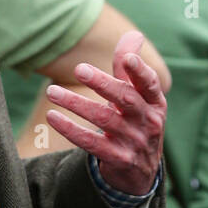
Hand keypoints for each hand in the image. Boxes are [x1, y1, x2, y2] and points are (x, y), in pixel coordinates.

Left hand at [45, 28, 165, 195]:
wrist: (141, 172)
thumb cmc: (136, 123)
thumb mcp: (138, 98)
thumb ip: (130, 69)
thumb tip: (133, 35)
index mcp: (155, 102)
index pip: (149, 83)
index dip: (140, 71)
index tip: (127, 58)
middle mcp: (147, 121)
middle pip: (125, 98)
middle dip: (102, 82)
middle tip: (78, 68)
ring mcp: (134, 142)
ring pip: (103, 119)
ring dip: (76, 103)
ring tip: (52, 92)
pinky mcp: (117, 159)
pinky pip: (91, 143)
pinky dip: (70, 129)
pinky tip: (53, 117)